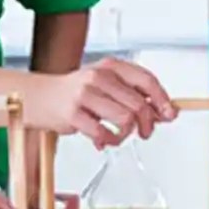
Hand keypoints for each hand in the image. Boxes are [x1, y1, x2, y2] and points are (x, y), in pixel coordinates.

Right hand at [30, 57, 177, 148]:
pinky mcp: (74, 114)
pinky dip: (110, 141)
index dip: (162, 99)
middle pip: (139, 104)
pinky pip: (104, 133)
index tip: (169, 114)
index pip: (146, 80)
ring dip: (127, 134)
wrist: (39, 97)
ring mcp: (85, 94)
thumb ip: (131, 95)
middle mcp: (99, 76)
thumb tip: (162, 111)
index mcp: (111, 66)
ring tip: (120, 136)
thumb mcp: (105, 85)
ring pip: (125, 119)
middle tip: (146, 133)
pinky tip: (104, 140)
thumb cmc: (76, 92)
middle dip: (148, 124)